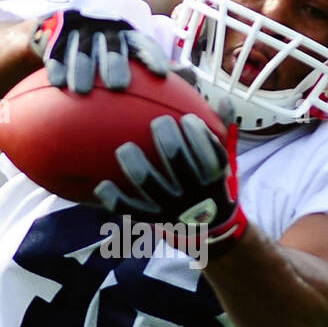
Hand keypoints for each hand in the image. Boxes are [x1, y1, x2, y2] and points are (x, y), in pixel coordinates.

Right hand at [30, 10, 170, 93]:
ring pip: (82, 48)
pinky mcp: (56, 34)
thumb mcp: (128, 50)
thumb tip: (188, 80)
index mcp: (126, 33)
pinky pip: (56, 50)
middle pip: (112, 45)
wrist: (64, 24)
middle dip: (115, 62)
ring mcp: (80, 30)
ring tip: (83, 91)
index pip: (143, 42)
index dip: (152, 55)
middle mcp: (105, 28)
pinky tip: (58, 82)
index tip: (162, 73)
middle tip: (118, 86)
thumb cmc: (106, 50)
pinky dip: (57, 65)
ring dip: (82, 68)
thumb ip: (151, 65)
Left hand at [93, 102, 247, 259]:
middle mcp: (191, 191)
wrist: (208, 225)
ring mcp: (170, 206)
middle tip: (158, 123)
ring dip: (135, 163)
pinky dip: (114, 198)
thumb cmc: (210, 181)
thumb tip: (226, 101)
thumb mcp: (224, 161)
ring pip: (149, 182)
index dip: (195, 132)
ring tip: (125, 148)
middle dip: (165, 136)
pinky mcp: (152, 218)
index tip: (187, 118)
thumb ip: (224, 131)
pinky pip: (129, 209)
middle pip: (176, 158)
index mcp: (212, 176)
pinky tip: (101, 185)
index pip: (207, 151)